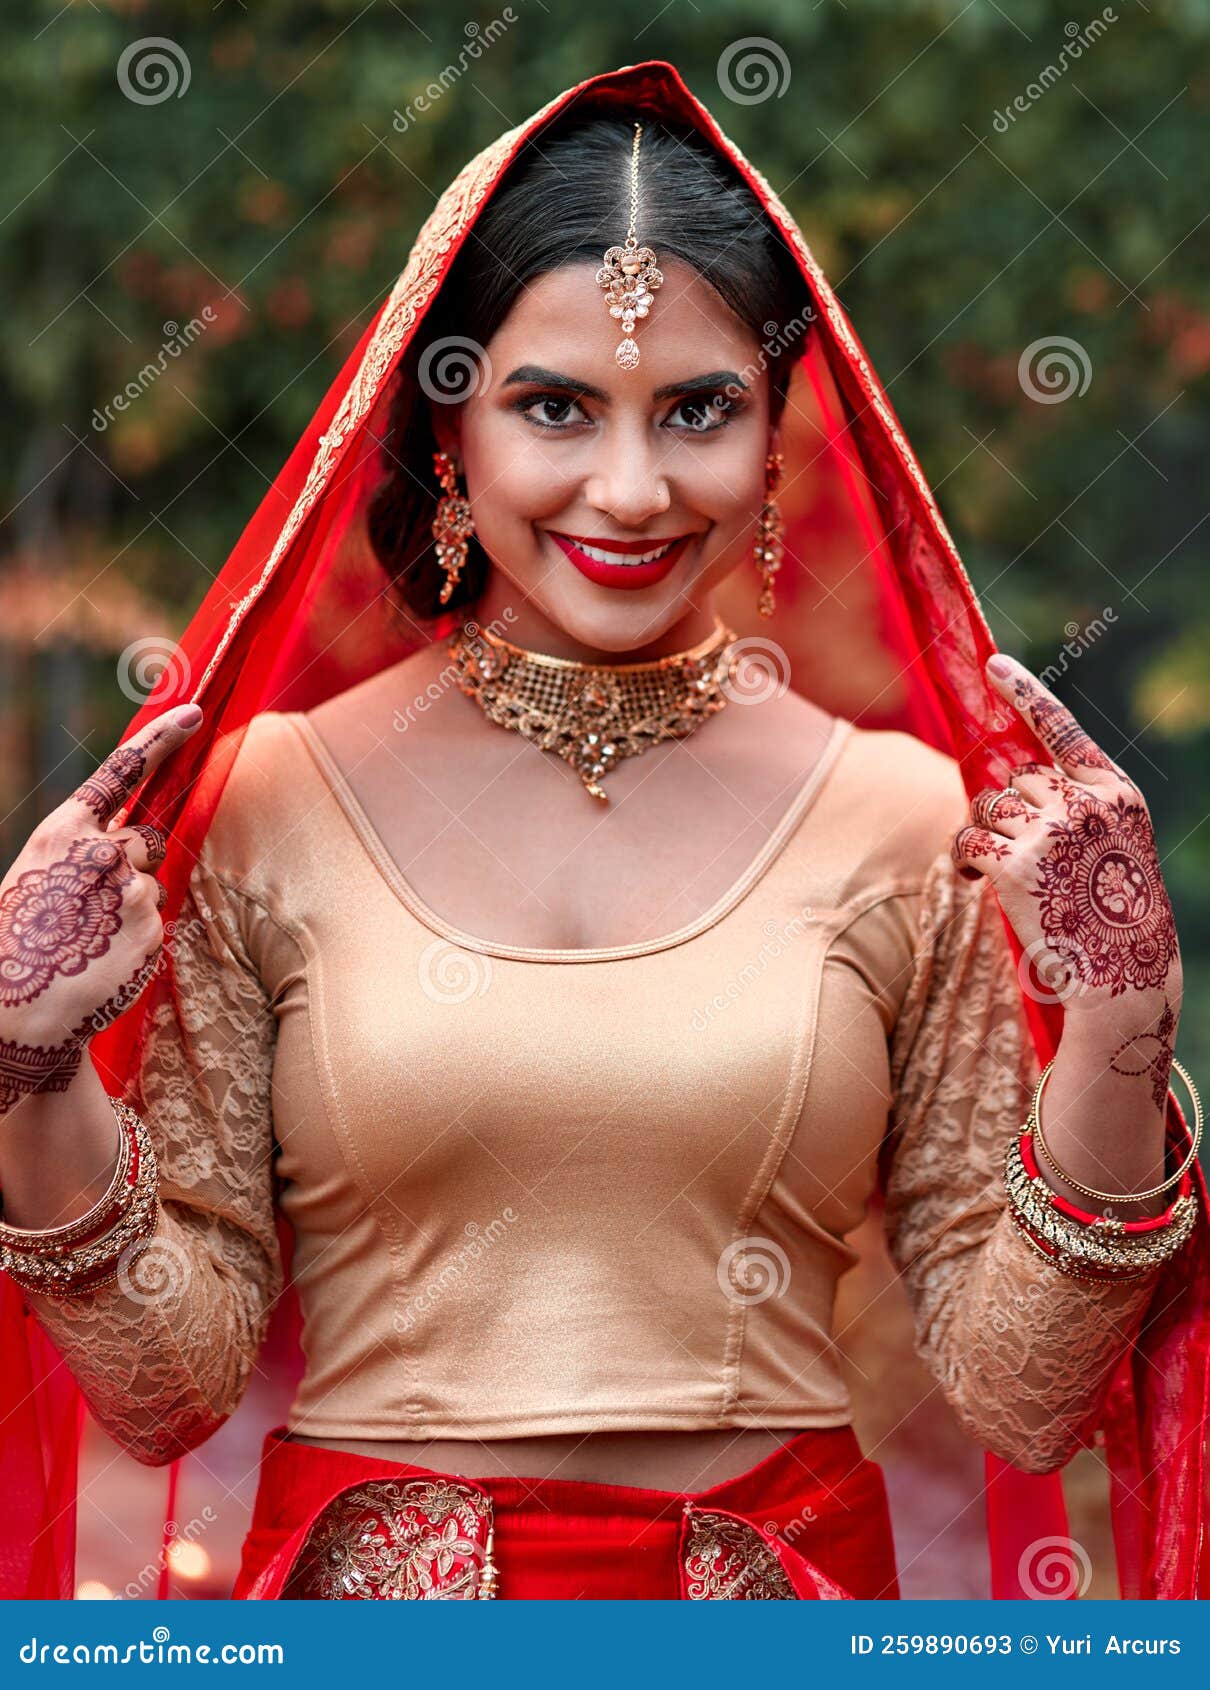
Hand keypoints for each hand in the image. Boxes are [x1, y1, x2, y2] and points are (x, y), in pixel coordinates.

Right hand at [0, 703, 202, 1116]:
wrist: (18, 1007)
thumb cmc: (21, 942)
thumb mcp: (40, 877)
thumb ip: (84, 852)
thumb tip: (133, 842)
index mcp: (62, 833)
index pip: (120, 772)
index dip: (160, 739)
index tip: (195, 713)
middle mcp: (101, 851)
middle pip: (145, 842)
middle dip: (130, 869)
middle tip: (90, 909)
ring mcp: (130, 888)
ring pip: (152, 889)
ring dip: (131, 912)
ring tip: (89, 941)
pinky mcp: (151, 927)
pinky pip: (157, 927)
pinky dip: (137, 944)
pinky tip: (104, 961)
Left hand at [951, 654, 1180, 1016]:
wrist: (1122, 978)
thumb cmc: (1113, 917)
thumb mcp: (1115, 846)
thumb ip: (1077, 806)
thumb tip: (1008, 782)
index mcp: (1116, 794)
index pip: (1063, 732)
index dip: (1027, 695)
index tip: (995, 666)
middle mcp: (1085, 804)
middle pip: (1015, 779)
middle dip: (1009, 811)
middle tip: (1025, 855)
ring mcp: (1050, 832)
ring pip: (986, 807)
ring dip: (985, 834)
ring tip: (1005, 871)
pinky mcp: (1015, 866)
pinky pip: (966, 841)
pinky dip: (963, 859)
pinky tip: (979, 881)